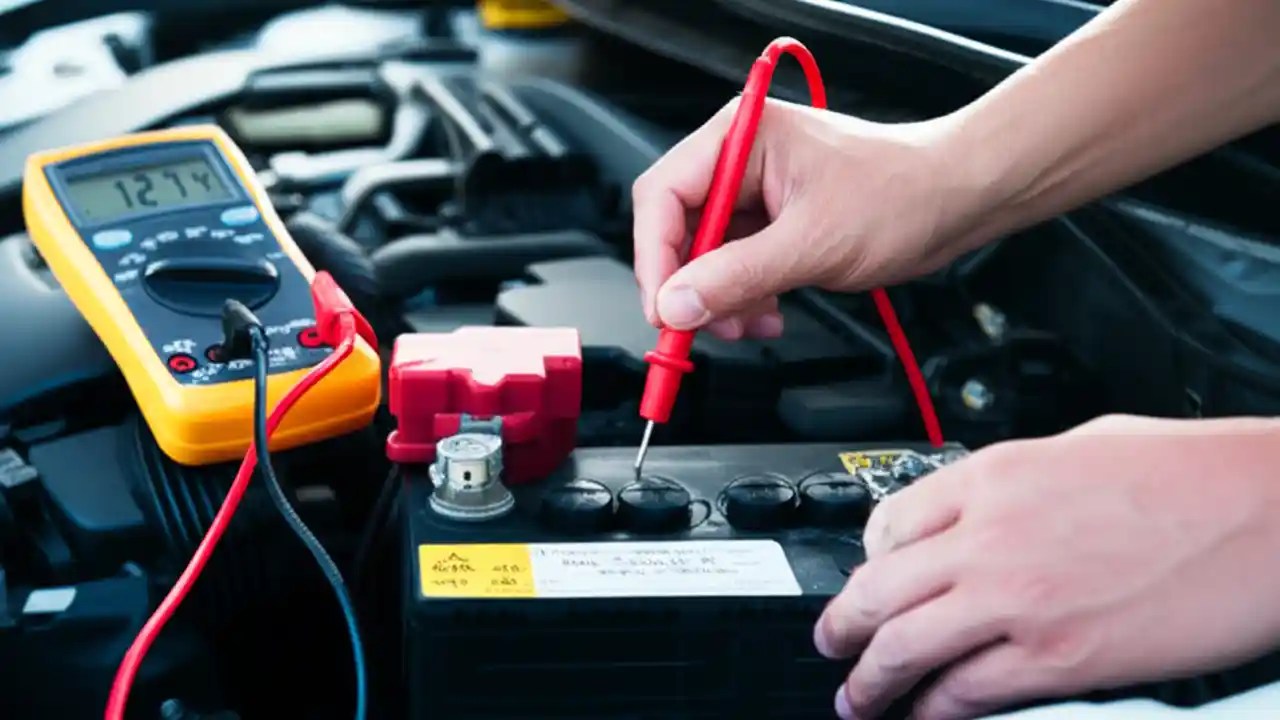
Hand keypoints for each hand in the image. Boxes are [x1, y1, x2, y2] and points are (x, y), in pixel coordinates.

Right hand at [631, 99, 985, 339]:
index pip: (663, 196)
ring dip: (720, 299)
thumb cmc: (902, 194)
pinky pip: (734, 265)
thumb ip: (737, 277)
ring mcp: (755, 192)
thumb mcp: (813, 244)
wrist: (958, 199)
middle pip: (676, 229)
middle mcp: (739, 159)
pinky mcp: (772, 222)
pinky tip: (768, 314)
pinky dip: (744, 297)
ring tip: (750, 324)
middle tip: (700, 328)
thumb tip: (676, 305)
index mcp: (740, 137)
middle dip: (690, 286)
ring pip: (704, 256)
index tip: (664, 309)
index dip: (655, 257)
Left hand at [814, 414, 1279, 719]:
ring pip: (904, 647)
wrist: (1270, 512)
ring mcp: (1017, 600)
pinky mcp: (1058, 659)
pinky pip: (965, 692)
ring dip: (868, 681)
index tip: (862, 578)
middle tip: (829, 644)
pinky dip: (932, 710)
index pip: (886, 522)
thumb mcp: (1080, 446)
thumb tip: (975, 510)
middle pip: (876, 589)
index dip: (864, 559)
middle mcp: (990, 536)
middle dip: (840, 626)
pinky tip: (923, 716)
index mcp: (993, 476)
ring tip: (855, 697)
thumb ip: (1013, 483)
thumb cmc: (1194, 473)